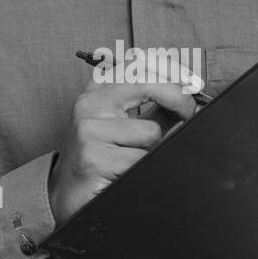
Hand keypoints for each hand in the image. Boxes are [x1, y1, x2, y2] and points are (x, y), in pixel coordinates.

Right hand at [48, 72, 197, 223]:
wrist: (67, 196)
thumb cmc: (99, 159)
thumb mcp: (126, 127)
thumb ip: (154, 109)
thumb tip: (188, 96)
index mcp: (96, 92)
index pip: (136, 62)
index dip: (170, 68)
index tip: (190, 82)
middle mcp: (89, 104)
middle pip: (147, 84)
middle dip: (179, 98)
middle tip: (189, 113)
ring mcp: (88, 130)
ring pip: (150, 131)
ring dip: (153, 149)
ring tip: (134, 158)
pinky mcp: (93, 158)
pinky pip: (141, 160)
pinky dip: (142, 169)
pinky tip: (124, 173)